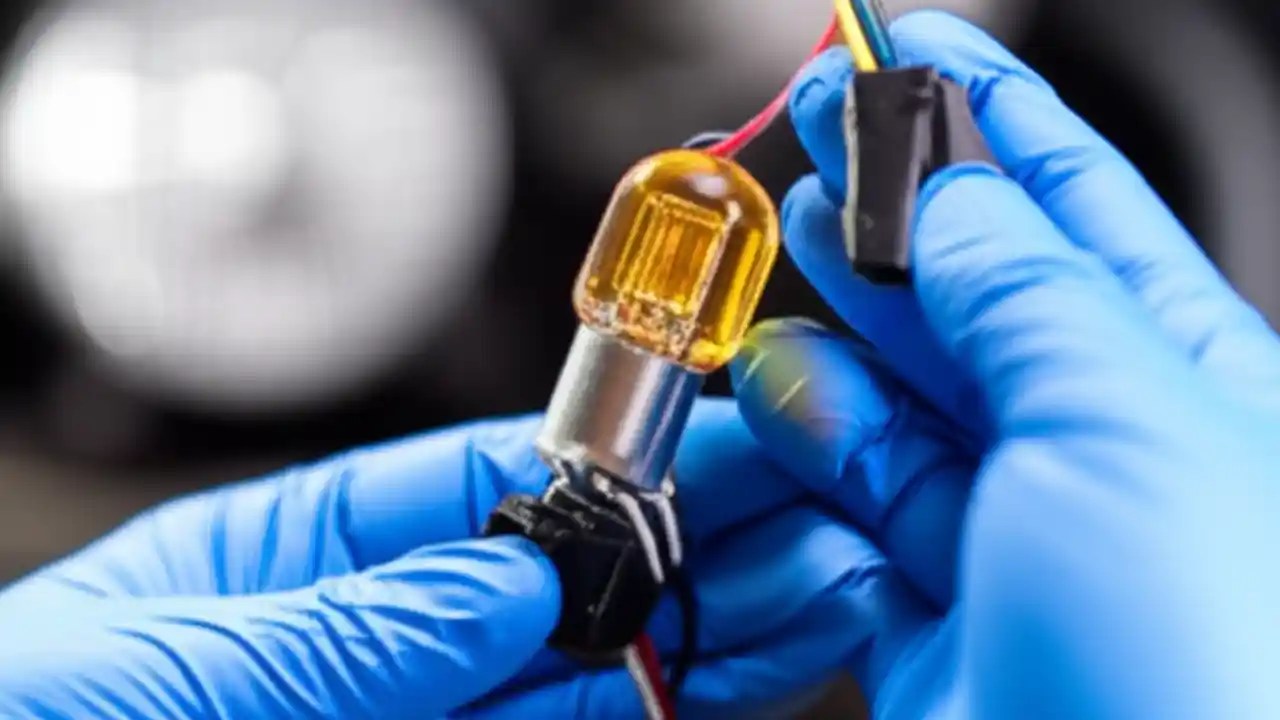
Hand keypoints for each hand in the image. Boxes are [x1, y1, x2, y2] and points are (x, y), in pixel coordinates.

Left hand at [0, 401, 889, 718]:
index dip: (595, 463)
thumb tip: (509, 575)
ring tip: (819, 593)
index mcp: (275, 572)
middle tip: (813, 518)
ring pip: (576, 686)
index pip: (464, 491)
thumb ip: (361, 624)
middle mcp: (356, 657)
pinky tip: (731, 684)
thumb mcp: (175, 664)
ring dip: (700, 637)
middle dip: (685, 550)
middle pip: (550, 591)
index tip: (706, 444)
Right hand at [732, 11, 1279, 718]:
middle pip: (978, 289)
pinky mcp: (937, 622)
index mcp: (1196, 387)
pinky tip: (780, 382)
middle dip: (892, 197)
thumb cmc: (1211, 671)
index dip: (986, 113)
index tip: (899, 39)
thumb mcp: (1127, 421)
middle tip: (813, 116)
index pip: (1076, 209)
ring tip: (779, 241)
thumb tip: (944, 197)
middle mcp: (1109, 458)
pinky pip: (862, 499)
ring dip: (837, 314)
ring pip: (906, 394)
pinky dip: (813, 435)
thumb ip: (1022, 294)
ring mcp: (1018, 542)